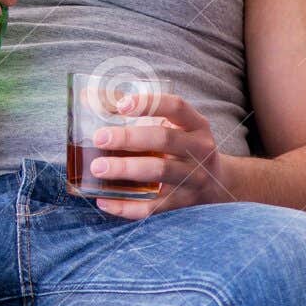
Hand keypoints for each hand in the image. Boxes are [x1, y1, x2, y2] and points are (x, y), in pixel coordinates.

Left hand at [88, 91, 228, 218]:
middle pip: (165, 139)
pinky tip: (104, 200)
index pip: (176, 107)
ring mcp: (193, 178)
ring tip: (97, 167)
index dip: (149, 103)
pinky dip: (127, 206)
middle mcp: (199, 149)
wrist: (218, 183)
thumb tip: (87, 98)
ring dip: (126, 169)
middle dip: (129, 138)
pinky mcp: (182, 203)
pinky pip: (153, 207)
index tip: (121, 106)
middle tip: (99, 138)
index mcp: (195, 124)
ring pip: (160, 172)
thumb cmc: (180, 146)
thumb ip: (135, 112)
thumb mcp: (171, 125)